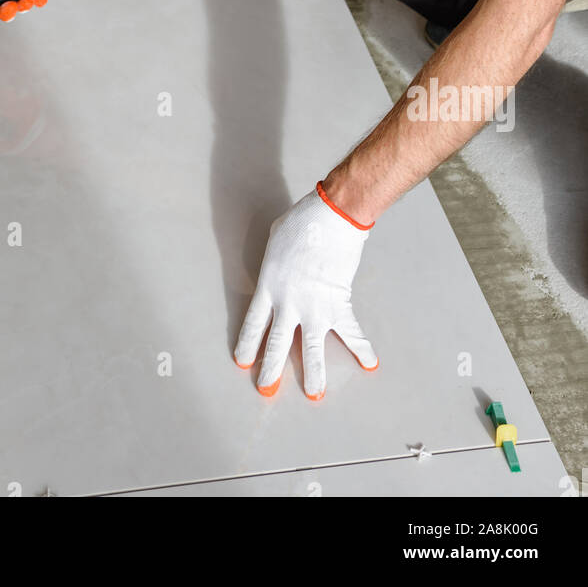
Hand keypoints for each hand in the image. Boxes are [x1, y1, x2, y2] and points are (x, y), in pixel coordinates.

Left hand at [234, 184, 377, 399]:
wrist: (331, 219)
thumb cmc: (300, 223)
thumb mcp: (274, 241)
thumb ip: (274, 263)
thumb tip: (280, 269)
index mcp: (268, 286)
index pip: (253, 324)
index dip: (248, 345)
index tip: (243, 361)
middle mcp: (288, 303)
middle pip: (277, 344)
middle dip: (271, 370)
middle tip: (267, 390)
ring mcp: (314, 307)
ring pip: (311, 349)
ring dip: (313, 374)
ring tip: (314, 395)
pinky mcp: (339, 305)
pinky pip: (351, 332)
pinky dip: (362, 348)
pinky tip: (370, 363)